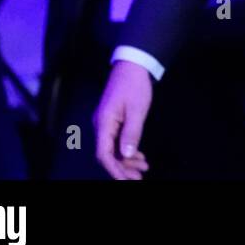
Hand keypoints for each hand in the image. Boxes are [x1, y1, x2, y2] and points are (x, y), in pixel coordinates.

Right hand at [94, 60, 153, 179]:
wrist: (132, 64)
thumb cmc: (134, 84)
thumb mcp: (137, 110)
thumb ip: (132, 133)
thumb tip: (127, 155)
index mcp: (103, 123)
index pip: (103, 154)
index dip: (114, 169)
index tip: (126, 180)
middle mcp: (101, 125)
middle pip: (108, 154)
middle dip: (122, 168)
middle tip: (138, 178)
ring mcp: (106, 123)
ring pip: (113, 149)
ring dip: (126, 161)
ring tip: (143, 169)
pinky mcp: (113, 121)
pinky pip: (117, 141)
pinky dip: (127, 150)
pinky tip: (138, 157)